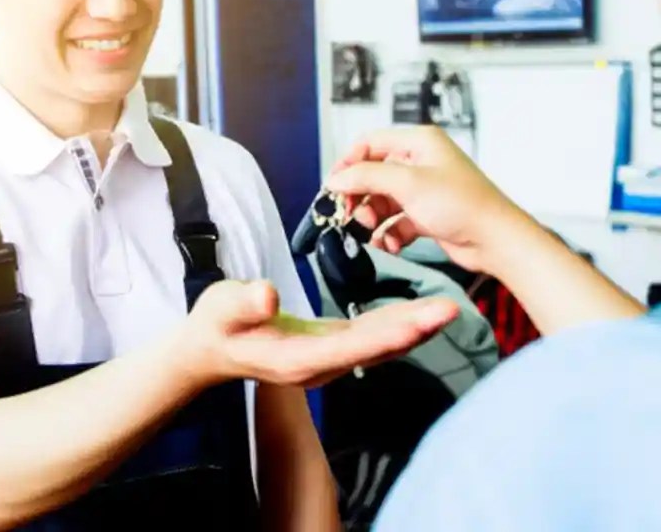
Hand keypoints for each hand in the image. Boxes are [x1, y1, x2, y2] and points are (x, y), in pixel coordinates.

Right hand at [181, 280, 457, 387]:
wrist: (209, 350)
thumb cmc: (215, 326)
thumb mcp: (220, 308)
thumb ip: (244, 302)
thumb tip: (268, 295)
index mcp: (297, 358)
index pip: (351, 347)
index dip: (388, 334)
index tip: (420, 321)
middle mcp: (319, 365)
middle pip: (375, 348)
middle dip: (414, 330)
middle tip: (451, 309)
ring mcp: (327, 359)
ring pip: (378, 344)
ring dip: (413, 327)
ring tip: (447, 309)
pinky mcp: (331, 348)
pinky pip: (371, 338)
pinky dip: (397, 325)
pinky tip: (418, 314)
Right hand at [325, 125, 528, 272]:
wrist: (495, 240)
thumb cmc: (462, 205)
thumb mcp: (408, 184)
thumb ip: (367, 177)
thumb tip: (335, 178)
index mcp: (418, 143)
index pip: (370, 143)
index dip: (348, 164)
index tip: (332, 187)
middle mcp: (420, 163)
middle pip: (373, 175)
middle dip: (359, 197)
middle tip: (348, 215)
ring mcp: (423, 190)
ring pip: (382, 201)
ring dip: (372, 218)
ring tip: (370, 232)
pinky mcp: (426, 215)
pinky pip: (395, 222)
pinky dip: (388, 234)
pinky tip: (389, 245)